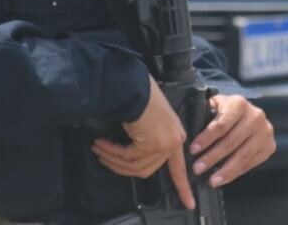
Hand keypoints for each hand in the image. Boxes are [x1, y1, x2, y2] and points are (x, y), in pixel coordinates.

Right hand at [91, 78, 194, 209]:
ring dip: (112, 158)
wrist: (133, 84)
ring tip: (99, 148)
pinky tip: (102, 144)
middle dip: (120, 166)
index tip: (189, 203)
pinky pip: (128, 157)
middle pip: (147, 168)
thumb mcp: (149, 120)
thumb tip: (131, 156)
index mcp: (176, 135)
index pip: (179, 167)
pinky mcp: (153, 144)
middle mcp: (174, 140)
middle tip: (103, 157)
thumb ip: (148, 139)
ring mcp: (165, 143)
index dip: (183, 186)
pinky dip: (112, 152)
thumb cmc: (139, 95)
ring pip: (135, 165)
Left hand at [188, 94, 275, 187]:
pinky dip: (236, 173)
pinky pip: (251, 164)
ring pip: (243, 155)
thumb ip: (205, 115)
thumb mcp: (216, 106)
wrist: (249, 114)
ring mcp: (265, 132)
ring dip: (225, 170)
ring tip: (212, 180)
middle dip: (212, 157)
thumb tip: (188, 134)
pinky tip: (224, 178)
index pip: (221, 124)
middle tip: (198, 168)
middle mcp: (255, 116)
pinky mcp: (269, 146)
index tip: (193, 150)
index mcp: (239, 104)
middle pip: (231, 141)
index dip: (206, 138)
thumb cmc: (227, 112)